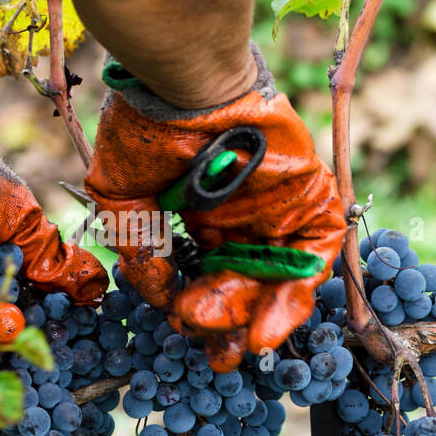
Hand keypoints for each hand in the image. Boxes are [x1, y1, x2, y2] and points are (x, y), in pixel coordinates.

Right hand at [85, 44, 345, 370]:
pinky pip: (313, 258)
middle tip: (214, 356)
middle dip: (229, 327)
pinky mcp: (308, 199)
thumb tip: (155, 294)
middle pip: (246, 288)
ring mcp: (277, 210)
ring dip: (259, 320)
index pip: (207, 277)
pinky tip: (265, 329)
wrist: (183, 78)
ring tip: (238, 349)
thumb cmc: (145, 125)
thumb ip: (137, 247)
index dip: (197, 311)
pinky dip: (295, 297)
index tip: (182, 331)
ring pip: (278, 281)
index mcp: (200, 217)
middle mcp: (241, 219)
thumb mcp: (122, 195)